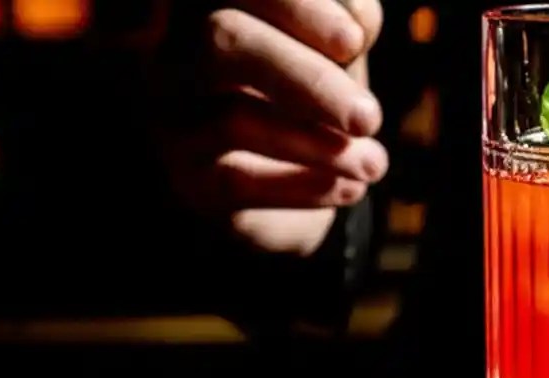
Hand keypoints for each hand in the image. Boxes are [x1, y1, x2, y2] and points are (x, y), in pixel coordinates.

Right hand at [161, 0, 386, 254]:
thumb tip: (355, 32)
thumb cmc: (318, 92)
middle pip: (222, 40)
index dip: (297, 7)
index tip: (355, 42)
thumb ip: (344, 23)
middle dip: (309, 80)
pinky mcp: (187, 179)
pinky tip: (351, 189)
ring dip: (320, 146)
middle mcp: (176, 52)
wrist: (294, 180)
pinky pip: (239, 182)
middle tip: (370, 118)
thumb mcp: (337, 50)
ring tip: (374, 163)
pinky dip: (305, 187)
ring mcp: (173, 116)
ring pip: (233, 119)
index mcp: (214, 7)